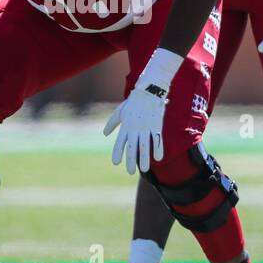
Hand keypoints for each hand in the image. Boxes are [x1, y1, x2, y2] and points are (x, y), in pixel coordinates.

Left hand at [103, 48, 180, 174]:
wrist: (148, 91)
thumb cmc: (133, 102)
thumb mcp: (120, 112)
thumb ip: (112, 123)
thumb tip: (104, 134)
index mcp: (126, 125)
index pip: (120, 142)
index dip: (118, 152)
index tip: (116, 163)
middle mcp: (135, 128)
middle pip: (132, 147)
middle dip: (131, 160)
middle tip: (129, 172)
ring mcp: (146, 127)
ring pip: (145, 146)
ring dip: (144, 159)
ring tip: (144, 169)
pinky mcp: (156, 126)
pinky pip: (157, 140)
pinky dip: (158, 149)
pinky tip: (158, 158)